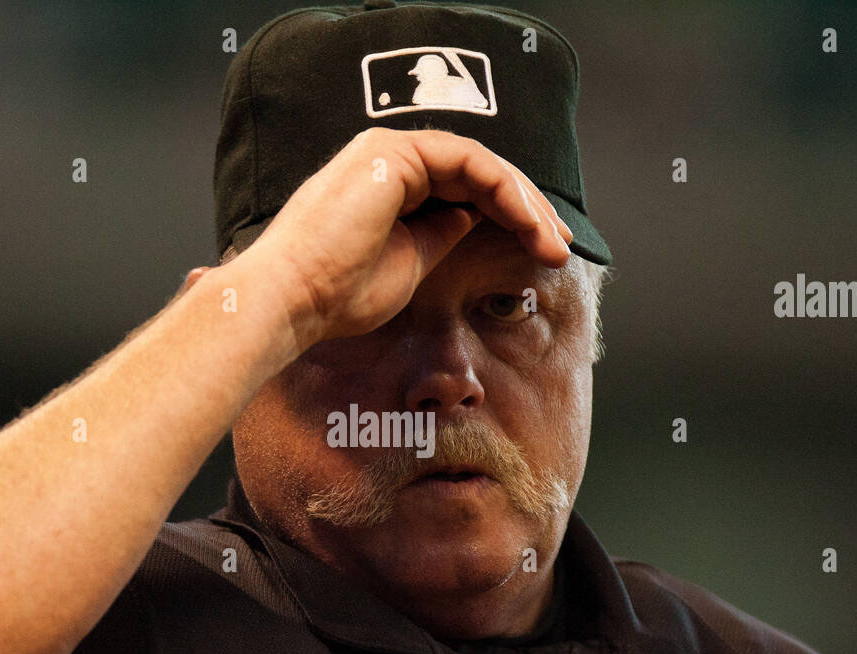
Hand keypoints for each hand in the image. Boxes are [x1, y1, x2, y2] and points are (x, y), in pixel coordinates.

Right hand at [237, 127, 572, 346]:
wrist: (295, 300)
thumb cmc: (337, 295)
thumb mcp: (409, 264)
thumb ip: (439, 234)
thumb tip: (472, 218)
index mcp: (390, 184)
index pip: (467, 188)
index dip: (512, 216)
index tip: (544, 251)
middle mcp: (390, 159)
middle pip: (481, 172)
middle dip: (529, 209)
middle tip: (561, 246)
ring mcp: (391, 151)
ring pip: (483, 164)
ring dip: (526, 204)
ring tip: (553, 244)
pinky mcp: (395, 154)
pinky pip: (472, 164)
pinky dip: (507, 193)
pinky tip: (528, 226)